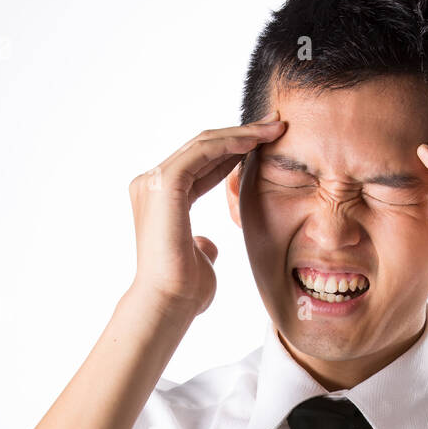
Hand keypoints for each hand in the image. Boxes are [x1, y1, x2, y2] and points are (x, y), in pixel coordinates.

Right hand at [127, 113, 286, 318]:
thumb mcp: (199, 260)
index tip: (266, 144)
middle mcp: (151, 184)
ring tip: (275, 127)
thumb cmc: (184, 292)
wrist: (168, 304)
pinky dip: (230, 143)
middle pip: (202, 149)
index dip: (234, 153)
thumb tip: (209, 245)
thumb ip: (202, 245)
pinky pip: (202, 152)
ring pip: (203, 145)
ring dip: (241, 134)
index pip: (201, 166)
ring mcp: (154, 181)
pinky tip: (256, 140)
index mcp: (160, 199)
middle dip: (241, 135)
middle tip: (276, 124)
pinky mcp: (164, 183)